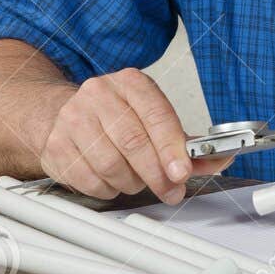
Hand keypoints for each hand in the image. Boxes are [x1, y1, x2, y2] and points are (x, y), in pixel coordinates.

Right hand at [36, 68, 232, 201]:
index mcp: (130, 83)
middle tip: (171, 190)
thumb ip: (184, 142)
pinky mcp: (57, 146)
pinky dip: (108, 189)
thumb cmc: (115, 117)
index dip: (171, 147)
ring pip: (111, 165)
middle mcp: (100, 94)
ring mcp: (73, 119)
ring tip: (137, 179)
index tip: (183, 171)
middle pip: (133, 143)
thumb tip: (217, 159)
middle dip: (157, 174)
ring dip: (132, 182)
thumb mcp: (151, 117)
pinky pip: (90, 180)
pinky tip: (113, 180)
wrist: (63, 114)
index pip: (155, 114)